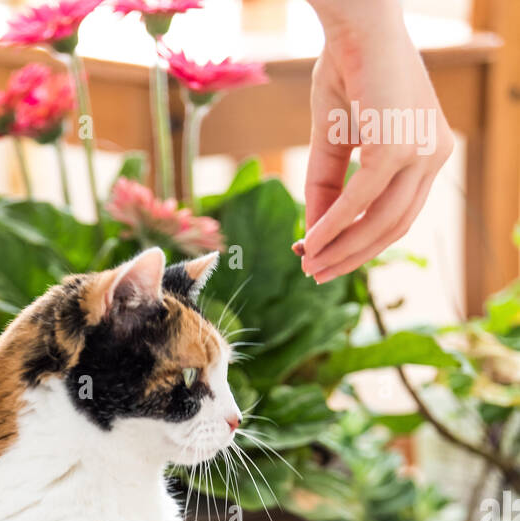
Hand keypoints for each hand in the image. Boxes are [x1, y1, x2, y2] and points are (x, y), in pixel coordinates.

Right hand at [299, 0, 452, 281]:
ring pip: (380, 221)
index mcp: (429, 152)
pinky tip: (311, 240)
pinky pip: (360, 201)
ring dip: (341, 247)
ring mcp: (421, 153)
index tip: (324, 257)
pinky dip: (333, 224)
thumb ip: (329, 187)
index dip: (359, 242)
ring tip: (310, 263)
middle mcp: (435, 155)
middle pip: (393, 226)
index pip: (397, 214)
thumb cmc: (346, 70)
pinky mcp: (397, 148)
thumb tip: (313, 237)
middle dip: (351, 255)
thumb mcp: (336, 140)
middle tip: (315, 273)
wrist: (354, 23)